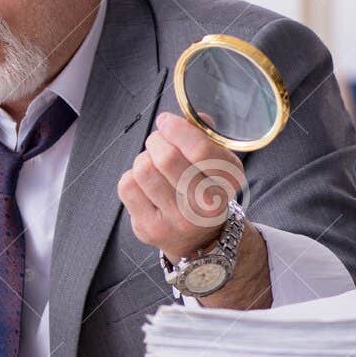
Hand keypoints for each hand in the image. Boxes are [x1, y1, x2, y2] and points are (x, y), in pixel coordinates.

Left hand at [117, 111, 246, 261]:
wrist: (198, 239)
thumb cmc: (204, 188)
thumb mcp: (216, 162)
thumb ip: (203, 134)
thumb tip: (185, 117)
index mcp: (228, 183)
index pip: (200, 150)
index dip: (177, 129)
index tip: (166, 122)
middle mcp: (206, 206)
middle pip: (166, 158)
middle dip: (156, 141)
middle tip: (158, 142)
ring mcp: (176, 220)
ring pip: (143, 169)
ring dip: (143, 159)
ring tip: (153, 165)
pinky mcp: (149, 228)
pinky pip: (127, 185)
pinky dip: (132, 177)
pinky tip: (145, 184)